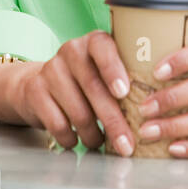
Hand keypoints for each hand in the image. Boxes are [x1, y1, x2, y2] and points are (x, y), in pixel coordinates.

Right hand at [13, 31, 135, 155]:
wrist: (37, 83)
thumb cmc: (85, 81)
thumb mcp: (103, 73)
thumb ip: (125, 84)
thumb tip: (152, 115)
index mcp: (93, 42)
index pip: (103, 48)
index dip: (113, 69)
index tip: (124, 93)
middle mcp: (71, 51)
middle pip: (94, 88)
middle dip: (113, 121)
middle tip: (126, 146)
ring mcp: (50, 70)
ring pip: (78, 111)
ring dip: (93, 135)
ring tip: (99, 142)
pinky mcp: (35, 91)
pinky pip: (58, 124)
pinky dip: (71, 139)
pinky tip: (76, 140)